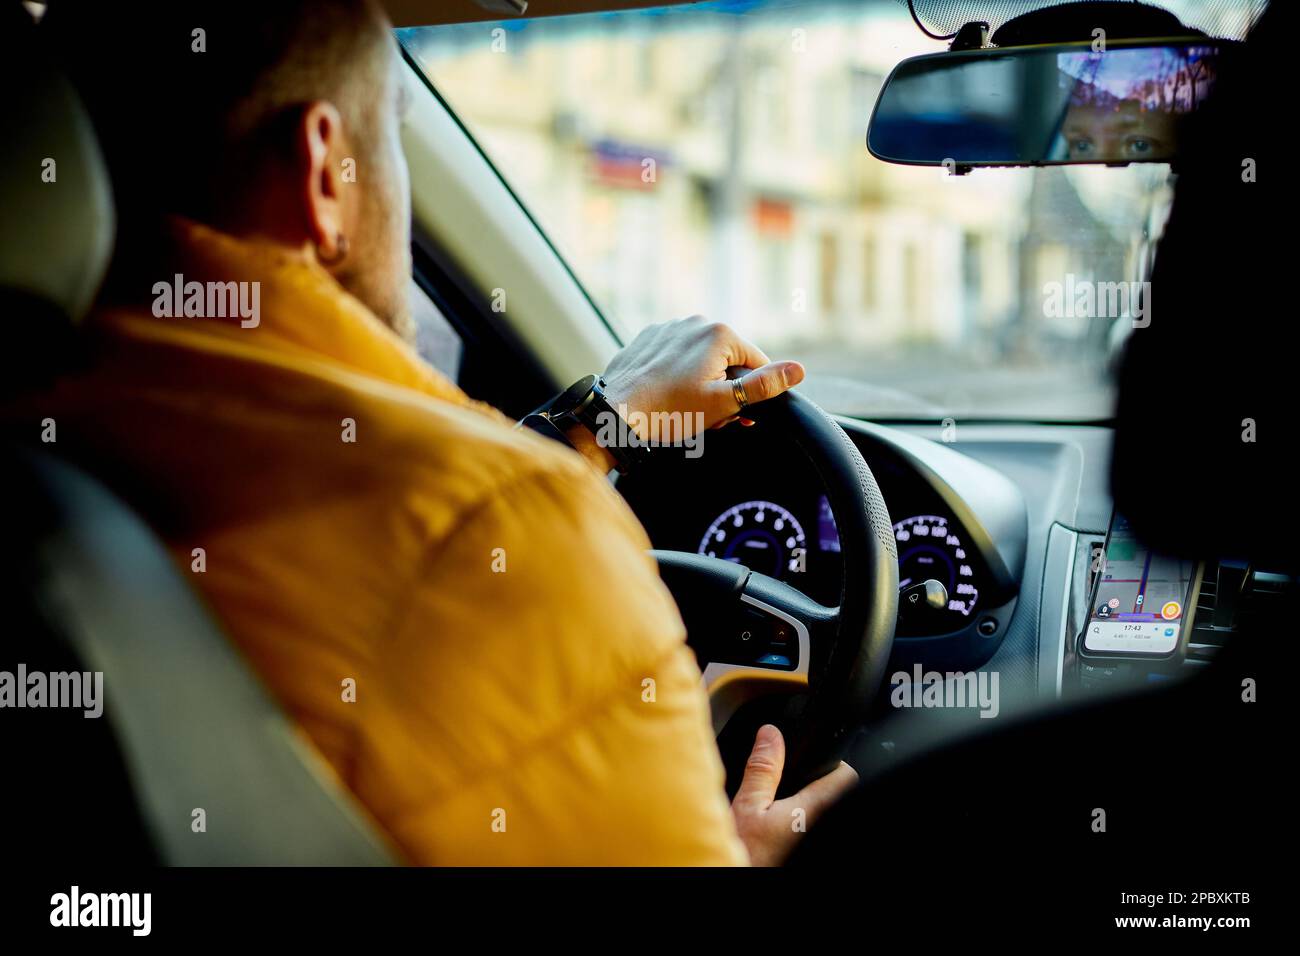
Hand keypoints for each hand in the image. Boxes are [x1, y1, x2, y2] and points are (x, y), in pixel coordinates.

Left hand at [565, 317, 804, 471]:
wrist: (617, 412)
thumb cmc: (669, 411)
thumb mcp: (723, 403)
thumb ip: (763, 385)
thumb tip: (798, 370)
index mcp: (720, 333)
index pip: (756, 363)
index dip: (751, 393)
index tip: (737, 414)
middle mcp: (696, 321)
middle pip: (728, 360)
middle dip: (725, 388)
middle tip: (708, 416)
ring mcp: (670, 327)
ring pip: (702, 358)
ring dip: (702, 381)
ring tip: (685, 408)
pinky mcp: (650, 338)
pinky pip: (677, 355)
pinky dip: (678, 373)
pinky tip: (668, 394)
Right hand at [730, 724, 858, 866]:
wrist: (736, 877)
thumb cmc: (747, 854)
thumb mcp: (747, 806)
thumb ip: (763, 770)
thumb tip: (770, 735)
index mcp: (814, 809)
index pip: (846, 776)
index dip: (833, 763)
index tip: (815, 760)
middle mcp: (820, 823)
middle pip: (833, 792)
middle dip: (811, 785)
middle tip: (788, 788)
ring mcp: (811, 837)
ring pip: (818, 809)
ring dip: (804, 806)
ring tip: (781, 810)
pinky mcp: (799, 846)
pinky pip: (806, 825)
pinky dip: (796, 822)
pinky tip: (778, 829)